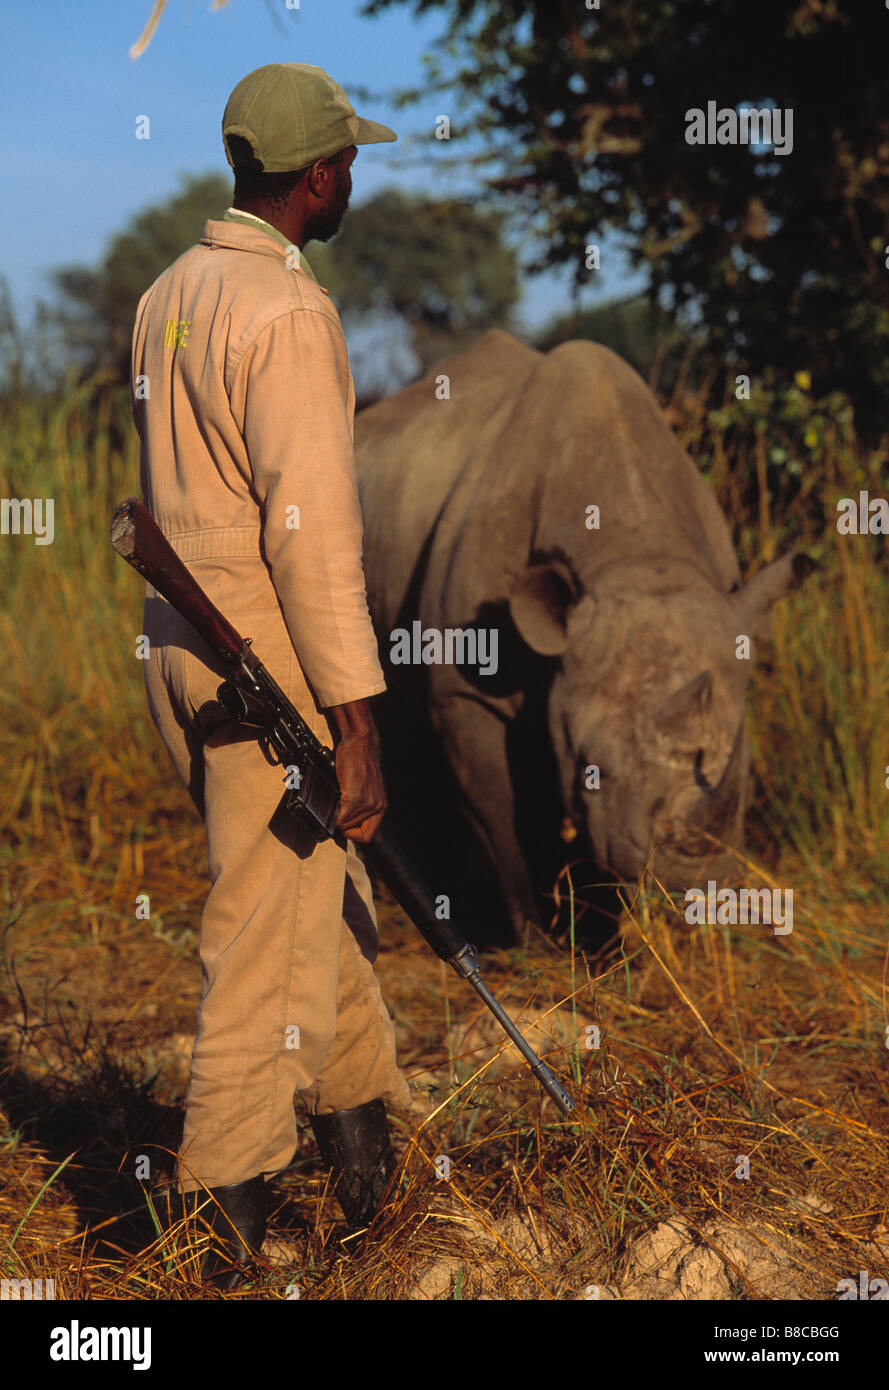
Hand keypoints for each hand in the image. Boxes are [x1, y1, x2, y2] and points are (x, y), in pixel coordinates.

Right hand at [327, 699, 386, 842]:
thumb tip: (344, 819)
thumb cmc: (359, 760)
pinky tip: (335, 799)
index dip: (354, 835)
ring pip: (345, 825)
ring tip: (337, 801)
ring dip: (337, 816)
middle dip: (343, 823)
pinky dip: (333, 814)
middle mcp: (377, 806)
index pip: (368, 835)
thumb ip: (360, 804)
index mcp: (381, 805)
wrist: (359, 743)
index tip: (345, 828)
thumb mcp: (365, 786)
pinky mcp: (355, 797)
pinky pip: (341, 817)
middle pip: (354, 830)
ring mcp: (367, 803)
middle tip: (337, 811)